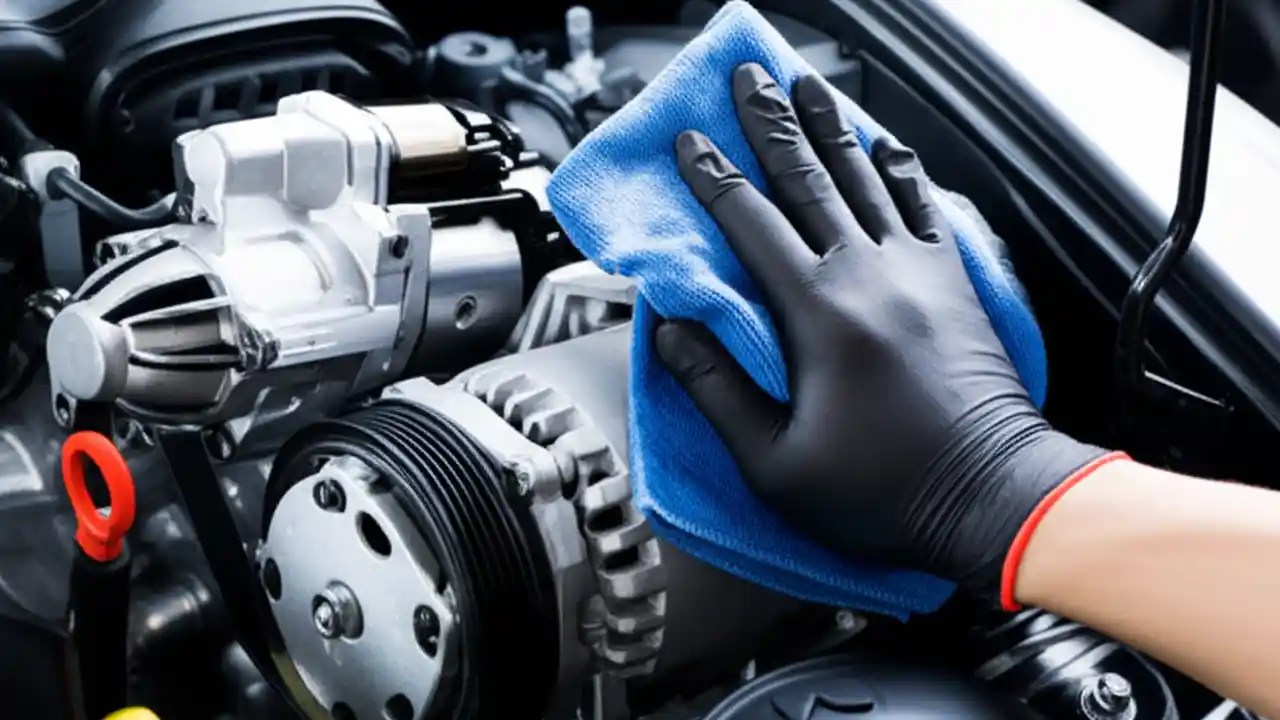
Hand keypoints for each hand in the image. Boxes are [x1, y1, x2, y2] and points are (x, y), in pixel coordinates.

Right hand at [655, 63, 1111, 605]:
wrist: (992, 496)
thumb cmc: (883, 491)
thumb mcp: (774, 464)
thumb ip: (717, 392)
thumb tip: (671, 335)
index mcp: (818, 314)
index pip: (751, 224)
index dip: (714, 179)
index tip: (689, 144)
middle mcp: (869, 275)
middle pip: (809, 178)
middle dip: (771, 123)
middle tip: (747, 78)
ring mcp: (918, 271)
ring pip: (865, 177)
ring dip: (831, 128)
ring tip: (807, 86)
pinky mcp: (953, 282)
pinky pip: (923, 204)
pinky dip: (900, 170)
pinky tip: (886, 147)